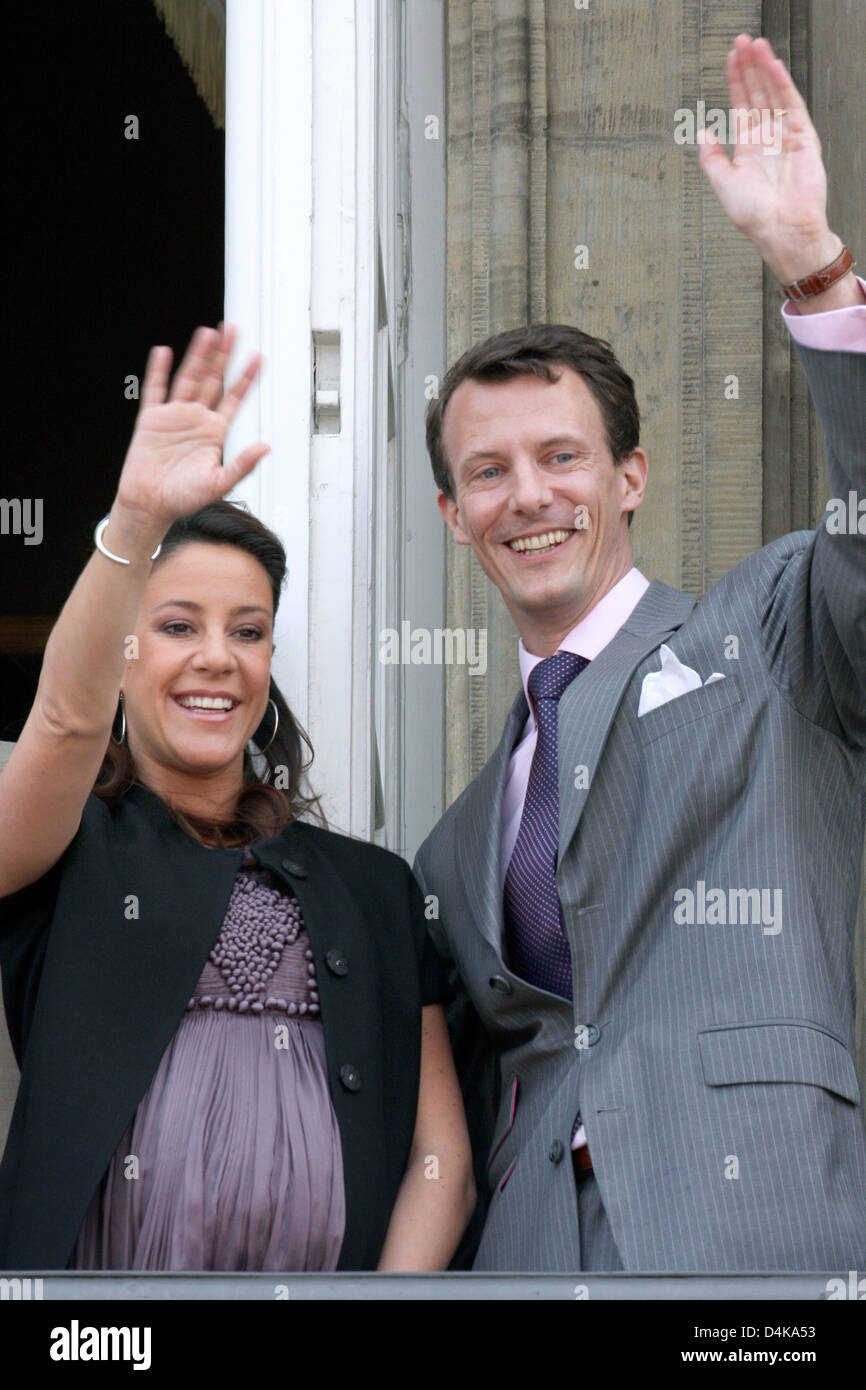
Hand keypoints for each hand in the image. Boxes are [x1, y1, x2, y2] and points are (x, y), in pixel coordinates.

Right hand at [115, 324, 269, 528]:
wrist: (151, 505)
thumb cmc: (184, 498)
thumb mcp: (219, 483)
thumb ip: (242, 464)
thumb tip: (266, 447)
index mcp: (215, 432)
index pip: (235, 397)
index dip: (247, 377)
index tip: (259, 357)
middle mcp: (196, 419)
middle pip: (213, 379)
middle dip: (224, 354)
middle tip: (232, 329)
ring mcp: (174, 416)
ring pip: (189, 378)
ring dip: (198, 355)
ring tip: (208, 333)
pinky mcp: (151, 419)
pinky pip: (155, 390)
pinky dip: (159, 371)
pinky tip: (165, 352)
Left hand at [697, 34, 837, 283]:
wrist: (781, 230)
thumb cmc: (754, 215)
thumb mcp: (723, 183)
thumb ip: (711, 157)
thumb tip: (701, 131)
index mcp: (749, 149)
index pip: (742, 106)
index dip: (735, 81)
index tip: (730, 58)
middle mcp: (768, 139)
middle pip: (758, 94)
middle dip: (749, 68)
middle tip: (741, 41)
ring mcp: (787, 136)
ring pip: (774, 94)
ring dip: (764, 69)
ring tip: (755, 44)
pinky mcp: (804, 138)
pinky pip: (792, 105)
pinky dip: (783, 84)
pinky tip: (772, 65)